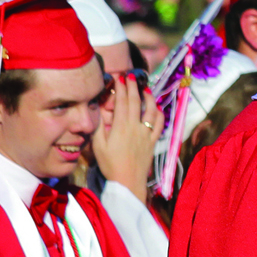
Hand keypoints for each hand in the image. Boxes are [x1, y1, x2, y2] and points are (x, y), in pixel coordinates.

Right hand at [97, 73, 161, 193]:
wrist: (128, 181)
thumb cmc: (110, 164)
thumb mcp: (97, 144)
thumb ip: (99, 126)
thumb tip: (99, 110)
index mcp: (121, 127)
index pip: (122, 102)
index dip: (121, 88)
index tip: (119, 77)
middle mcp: (136, 127)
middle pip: (136, 102)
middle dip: (133, 86)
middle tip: (130, 75)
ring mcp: (147, 134)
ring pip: (151, 111)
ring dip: (149, 97)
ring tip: (145, 88)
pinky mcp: (153, 142)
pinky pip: (159, 124)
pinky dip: (159, 114)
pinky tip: (157, 108)